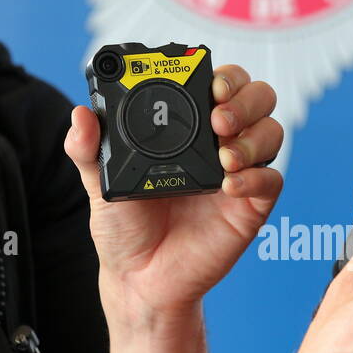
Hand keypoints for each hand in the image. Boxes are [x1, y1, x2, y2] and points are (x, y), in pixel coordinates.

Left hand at [65, 65, 283, 322]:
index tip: (210, 84)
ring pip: (271, 132)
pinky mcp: (251, 206)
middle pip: (257, 99)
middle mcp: (218, 143)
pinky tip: (229, 186)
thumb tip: (81, 116)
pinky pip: (271, 180)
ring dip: (253, 136)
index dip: (224, 76)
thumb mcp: (101, 183)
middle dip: (245, 99)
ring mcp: (239, 172)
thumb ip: (89, 150)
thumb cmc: (126, 228)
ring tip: (226, 156)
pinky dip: (256, 177)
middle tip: (219, 118)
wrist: (139, 277)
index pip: (220, 84)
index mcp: (187, 127)